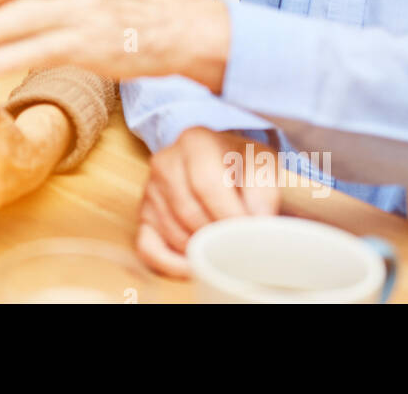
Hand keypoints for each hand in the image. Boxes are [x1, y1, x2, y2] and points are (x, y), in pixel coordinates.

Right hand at [135, 127, 279, 277]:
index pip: (207, 185)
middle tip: (241, 247)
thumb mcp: (261, 163)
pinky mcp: (143, 217)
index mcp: (195, 141)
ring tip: (225, 252)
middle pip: (189, 211)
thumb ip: (264, 189)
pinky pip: (148, 249)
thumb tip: (257, 222)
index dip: (229, 215)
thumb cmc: (239, 165)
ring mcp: (150, 191)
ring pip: (173, 232)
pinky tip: (195, 267)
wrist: (217, 160)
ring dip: (200, 249)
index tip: (249, 233)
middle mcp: (165, 162)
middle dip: (217, 235)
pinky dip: (172, 265)